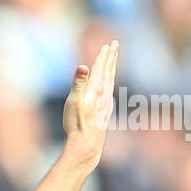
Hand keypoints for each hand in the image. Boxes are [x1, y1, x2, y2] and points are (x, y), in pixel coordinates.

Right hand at [62, 40, 118, 169]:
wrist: (86, 145)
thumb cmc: (77, 124)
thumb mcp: (74, 101)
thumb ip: (79, 82)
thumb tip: (83, 66)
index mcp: (96, 89)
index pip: (100, 68)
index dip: (103, 56)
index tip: (107, 45)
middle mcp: (104, 95)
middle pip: (109, 71)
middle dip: (111, 57)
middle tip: (115, 45)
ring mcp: (106, 104)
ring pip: (111, 81)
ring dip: (112, 68)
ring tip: (113, 60)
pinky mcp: (105, 112)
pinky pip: (110, 91)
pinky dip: (110, 83)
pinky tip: (110, 86)